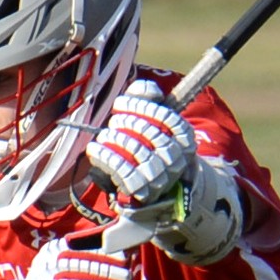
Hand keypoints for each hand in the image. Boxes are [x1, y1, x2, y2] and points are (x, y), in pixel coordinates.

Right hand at [0, 243, 133, 279]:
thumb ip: (101, 263)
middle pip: (69, 265)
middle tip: (127, 278)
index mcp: (50, 254)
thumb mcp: (80, 276)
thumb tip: (129, 249)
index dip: (100, 253)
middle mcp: (39, 271)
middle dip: (102, 271)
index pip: (74, 247)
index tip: (124, 260)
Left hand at [85, 78, 195, 208]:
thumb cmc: (148, 145)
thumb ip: (147, 100)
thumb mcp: (152, 122)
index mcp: (185, 138)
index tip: (119, 103)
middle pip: (153, 135)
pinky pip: (124, 171)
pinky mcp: (143, 190)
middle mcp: (177, 158)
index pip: (168, 118)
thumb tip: (143, 88)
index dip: (142, 108)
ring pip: (139, 152)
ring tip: (105, 134)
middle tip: (114, 120)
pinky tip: (94, 149)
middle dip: (128, 123)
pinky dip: (106, 157)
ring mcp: (162, 176)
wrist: (150, 186)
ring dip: (117, 139)